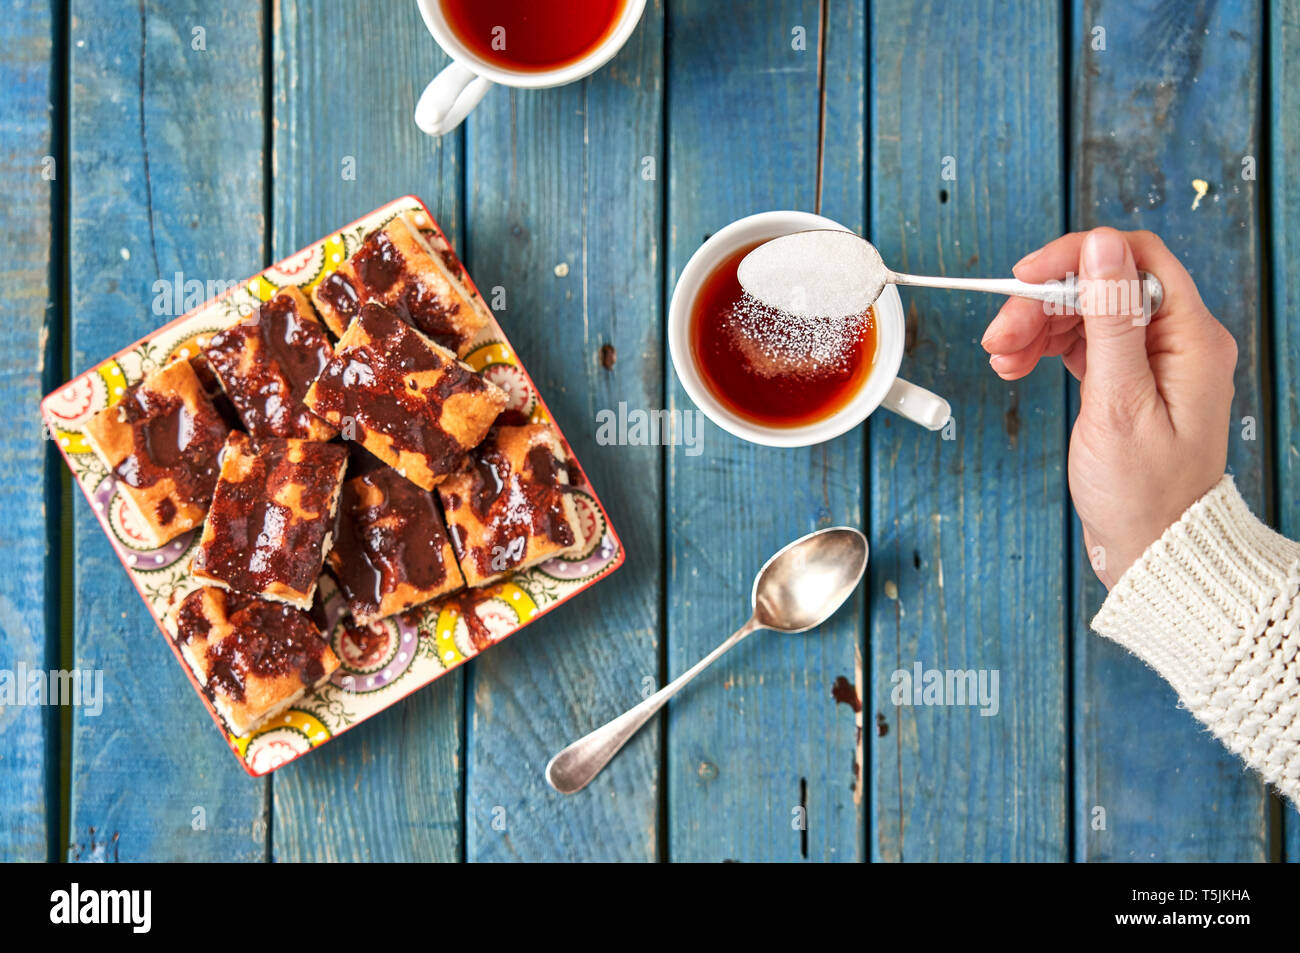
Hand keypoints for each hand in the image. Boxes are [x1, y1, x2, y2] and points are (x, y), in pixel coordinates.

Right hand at [980, 227, 1235, 586]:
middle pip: (1101, 285)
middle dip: (1043, 303)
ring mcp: (1151, 360)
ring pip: (1085, 312)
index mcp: (1191, 338)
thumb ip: (1111, 319)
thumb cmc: (1144, 493)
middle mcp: (1176, 341)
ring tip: (1001, 358)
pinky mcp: (1127, 379)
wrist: (1152, 550)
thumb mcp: (1119, 403)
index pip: (1135, 259)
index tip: (1025, 278)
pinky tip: (1016, 364)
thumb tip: (1102, 246)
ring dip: (1036, 326)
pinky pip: (1082, 342)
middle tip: (999, 336)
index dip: (1076, 258)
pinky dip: (1045, 347)